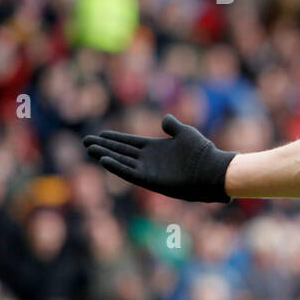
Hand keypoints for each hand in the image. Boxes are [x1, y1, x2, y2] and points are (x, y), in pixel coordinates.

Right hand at [83, 114, 236, 202]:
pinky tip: (103, 160)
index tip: (100, 133)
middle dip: (105, 146)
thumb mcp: (186, 133)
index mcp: (157, 148)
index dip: (115, 138)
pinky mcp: (151, 181)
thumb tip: (164, 119)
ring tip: (89, 148)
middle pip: (122, 151)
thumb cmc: (202, 152)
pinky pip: (130, 173)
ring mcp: (149, 170)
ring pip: (122, 161)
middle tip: (86, 141)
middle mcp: (150, 160)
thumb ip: (173, 126)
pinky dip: (117, 167)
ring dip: (105, 155)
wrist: (212, 171)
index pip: (130, 142)